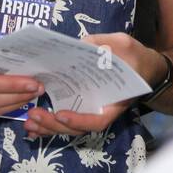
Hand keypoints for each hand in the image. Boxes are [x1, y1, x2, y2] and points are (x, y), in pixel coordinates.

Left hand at [24, 32, 163, 138]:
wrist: (143, 67)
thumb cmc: (135, 57)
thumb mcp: (125, 44)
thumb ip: (105, 44)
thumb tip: (80, 45)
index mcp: (115, 101)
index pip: (98, 119)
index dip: (79, 120)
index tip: (62, 114)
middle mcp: (102, 111)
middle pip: (78, 128)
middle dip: (54, 125)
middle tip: (34, 115)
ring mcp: (91, 111)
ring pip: (69, 128)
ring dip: (48, 127)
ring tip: (28, 122)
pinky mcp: (82, 107)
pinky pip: (66, 121)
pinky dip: (49, 126)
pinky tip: (32, 126)